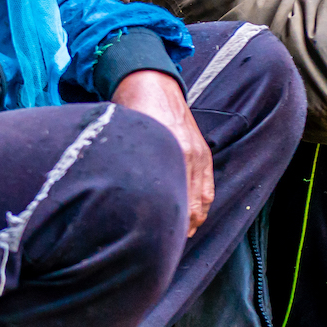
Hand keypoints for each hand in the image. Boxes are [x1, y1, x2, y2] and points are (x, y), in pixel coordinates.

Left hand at [111, 70, 213, 236]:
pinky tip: (190, 218)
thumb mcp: (123, 140)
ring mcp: (198, 154)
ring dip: (191, 221)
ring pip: (202, 202)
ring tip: (177, 236)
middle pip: (189, 208)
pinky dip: (201, 206)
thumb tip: (118, 201)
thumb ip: (126, 169)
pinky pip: (208, 189)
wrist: (148, 81)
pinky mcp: (203, 153)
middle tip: (161, 245)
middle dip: (178, 229)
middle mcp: (187, 156)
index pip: (171, 202)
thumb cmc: (127, 111)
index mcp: (168, 153)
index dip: (164, 225)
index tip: (151, 240)